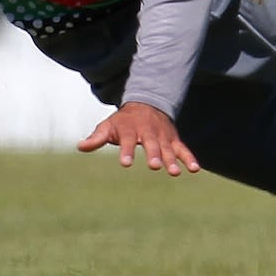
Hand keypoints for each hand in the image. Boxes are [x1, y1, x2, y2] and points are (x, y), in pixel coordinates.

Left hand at [77, 101, 199, 176]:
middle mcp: (148, 132)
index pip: (128, 141)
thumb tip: (80, 146)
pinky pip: (183, 149)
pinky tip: (195, 169)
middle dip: (154, 154)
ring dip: (172, 160)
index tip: (125, 163)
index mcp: (130, 129)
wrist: (147, 103)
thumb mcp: (108, 125)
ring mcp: (163, 136)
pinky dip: (189, 158)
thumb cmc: (123, 121)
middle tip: (154, 166)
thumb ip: (97, 138)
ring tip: (174, 172)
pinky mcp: (173, 140)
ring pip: (168, 148)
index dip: (127, 151)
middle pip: (151, 144)